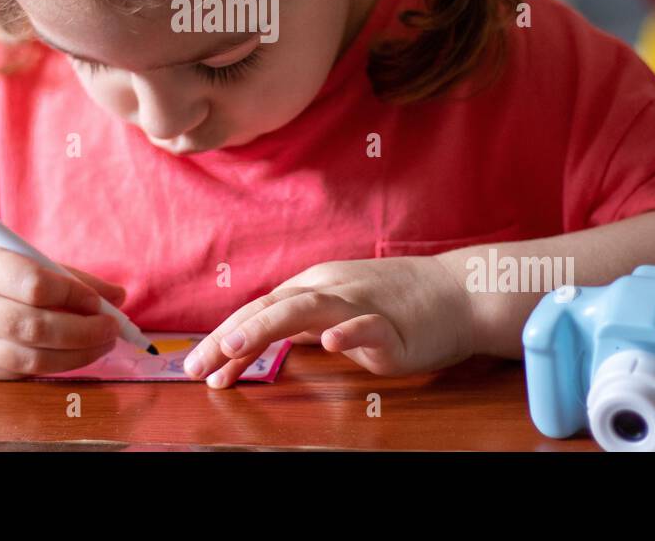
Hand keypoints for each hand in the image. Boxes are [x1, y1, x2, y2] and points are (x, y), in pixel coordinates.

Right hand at [0, 237, 126, 379]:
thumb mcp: (13, 254)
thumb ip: (65, 274)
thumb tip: (118, 297)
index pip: (32, 284)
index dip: (72, 294)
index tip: (99, 301)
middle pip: (33, 327)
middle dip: (82, 331)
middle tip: (111, 329)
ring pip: (28, 359)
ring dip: (75, 355)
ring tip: (102, 345)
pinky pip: (18, 373)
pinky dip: (52, 366)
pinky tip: (72, 355)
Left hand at [183, 255, 475, 387]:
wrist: (459, 292)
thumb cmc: (395, 305)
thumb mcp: (336, 312)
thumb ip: (298, 327)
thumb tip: (253, 346)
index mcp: (312, 287)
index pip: (258, 312)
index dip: (225, 338)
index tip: (198, 367)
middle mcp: (329, 289)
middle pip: (270, 308)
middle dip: (229, 337)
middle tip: (196, 366)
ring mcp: (360, 304)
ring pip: (307, 308)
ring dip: (268, 325)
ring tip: (237, 348)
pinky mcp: (394, 325)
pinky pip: (368, 326)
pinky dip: (348, 331)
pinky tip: (329, 342)